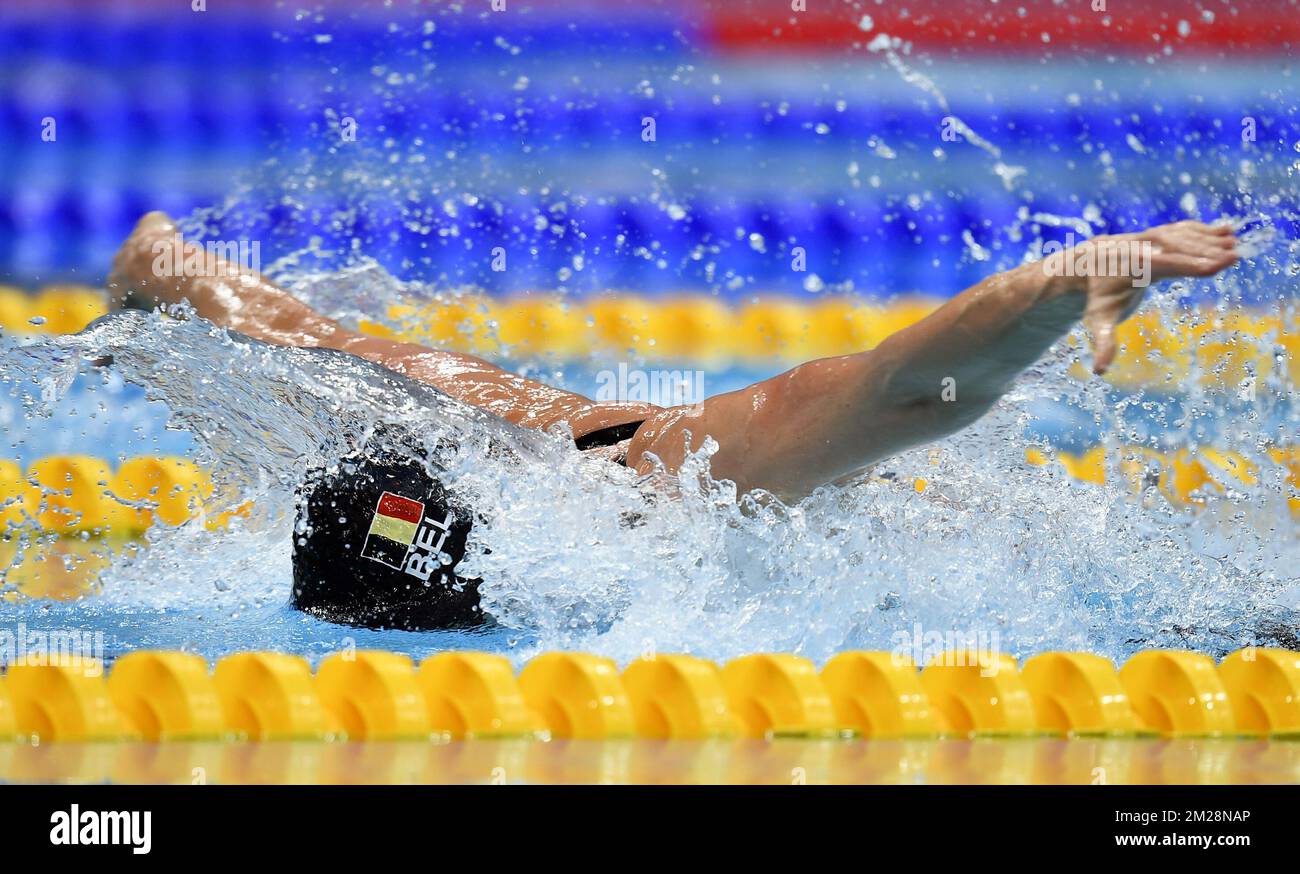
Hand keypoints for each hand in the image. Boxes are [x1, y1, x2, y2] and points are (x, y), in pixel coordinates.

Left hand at [1051, 221, 1237, 373]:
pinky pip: (1181, 229)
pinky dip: (1202, 229)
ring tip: (1233, 241)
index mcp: (1134, 267)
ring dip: (1208, 238)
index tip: (1216, 265)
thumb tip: (1100, 371)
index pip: (1166, 265)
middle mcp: (1143, 247)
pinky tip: (1224, 230)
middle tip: (1233, 255)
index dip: (1191, 265)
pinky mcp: (1155, 234)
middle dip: (1206, 250)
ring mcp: (1149, 237)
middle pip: (1178, 247)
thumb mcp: (1098, 320)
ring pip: (1182, 235)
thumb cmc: (1097, 295)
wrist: (1085, 265)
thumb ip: (1103, 343)